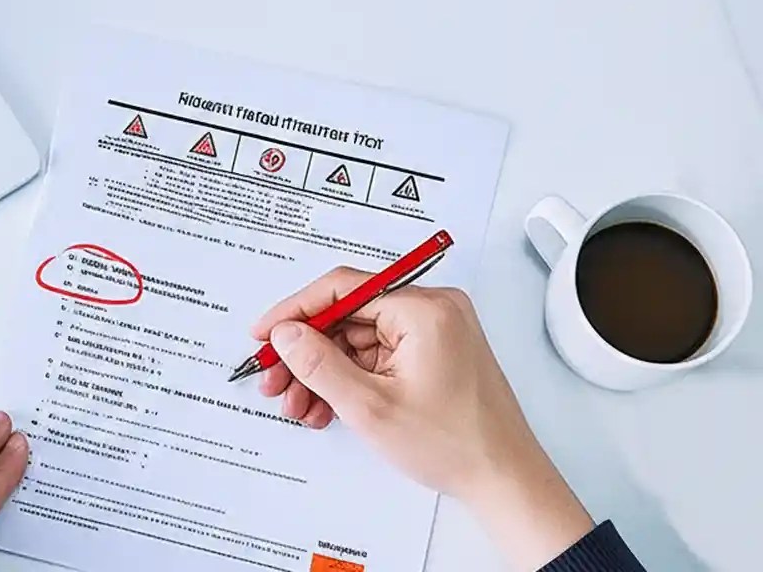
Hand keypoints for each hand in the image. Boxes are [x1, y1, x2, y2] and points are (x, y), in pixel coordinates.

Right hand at [252, 267, 593, 569]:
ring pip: (356, 340)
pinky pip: (376, 355)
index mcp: (424, 309)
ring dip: (323, 372)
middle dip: (306, 353)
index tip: (264, 334)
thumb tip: (285, 334)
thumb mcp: (370, 406)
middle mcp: (432, 309)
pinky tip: (325, 406)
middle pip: (346, 316)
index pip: (342, 288)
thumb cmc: (454, 444)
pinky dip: (348, 379)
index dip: (295, 311)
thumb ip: (319, 364)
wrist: (504, 479)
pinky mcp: (432, 352)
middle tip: (275, 381)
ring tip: (299, 406)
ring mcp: (433, 330)